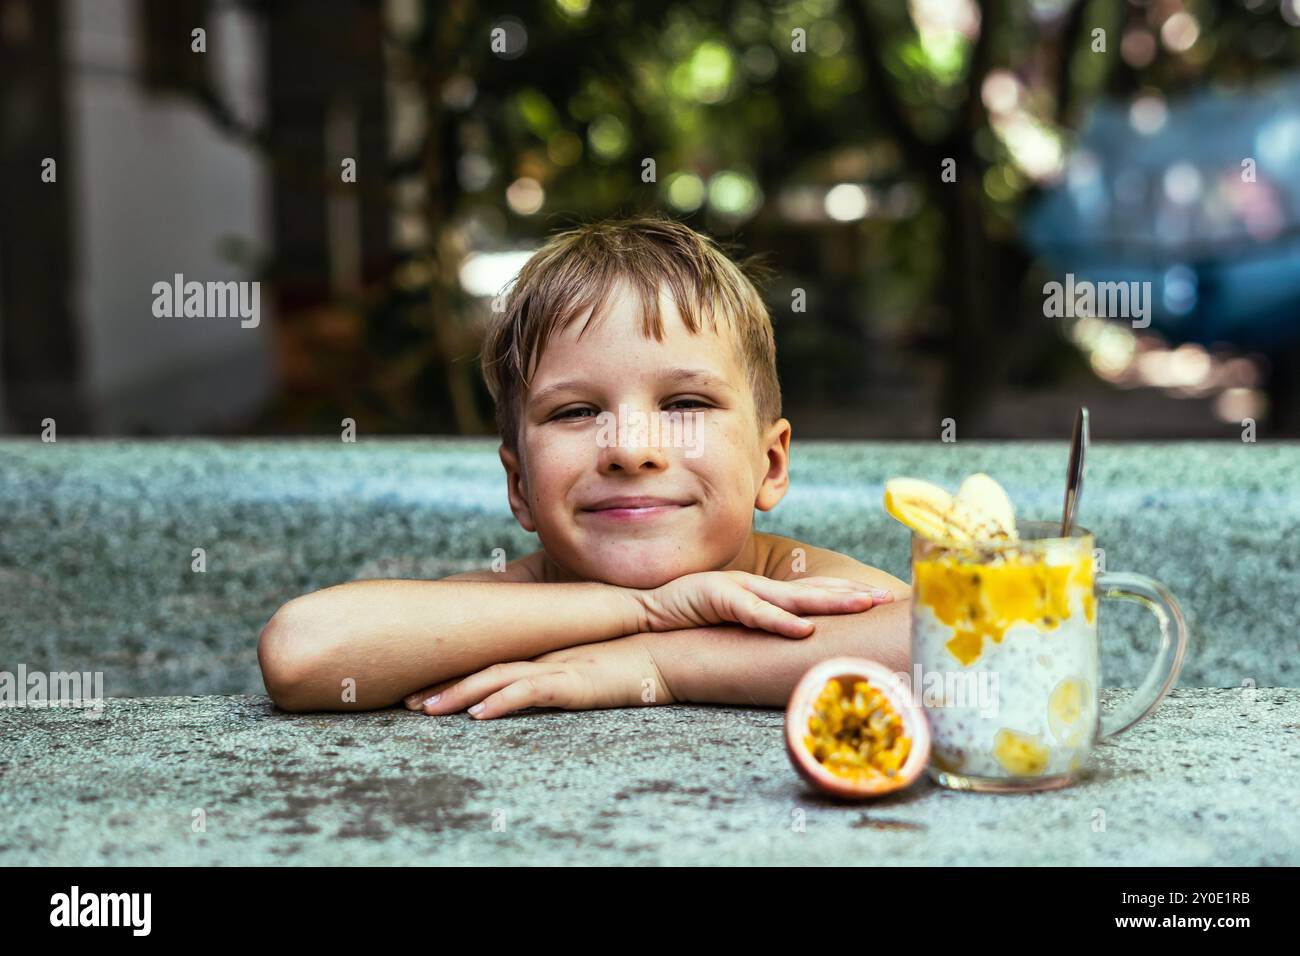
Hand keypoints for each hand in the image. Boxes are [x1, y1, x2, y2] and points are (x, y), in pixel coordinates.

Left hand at [402, 637, 674, 718]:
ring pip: (495, 679)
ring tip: (425, 709)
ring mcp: (554, 667)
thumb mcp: (580, 664)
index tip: (418, 687)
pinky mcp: (573, 681)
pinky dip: (502, 701)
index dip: (451, 672)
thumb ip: (552, 669)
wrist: (665, 653)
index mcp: (538, 653)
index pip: (485, 661)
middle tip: (405, 701)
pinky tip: (478, 713)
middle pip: (479, 669)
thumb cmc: (626, 659)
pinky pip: (530, 691)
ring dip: (458, 694)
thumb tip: (524, 681)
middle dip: (440, 685)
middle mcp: (539, 657)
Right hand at [638, 570, 891, 637]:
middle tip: (890, 597)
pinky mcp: (719, 598)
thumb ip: (758, 623)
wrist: (644, 609)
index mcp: (763, 591)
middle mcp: (758, 585)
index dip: (848, 592)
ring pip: (794, 596)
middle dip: (854, 592)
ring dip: (831, 601)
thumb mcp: (732, 619)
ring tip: (863, 605)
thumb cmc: (688, 616)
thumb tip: (790, 639)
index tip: (882, 598)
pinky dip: (780, 621)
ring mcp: (740, 589)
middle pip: (814, 588)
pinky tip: (805, 629)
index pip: (813, 590)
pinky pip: (755, 613)